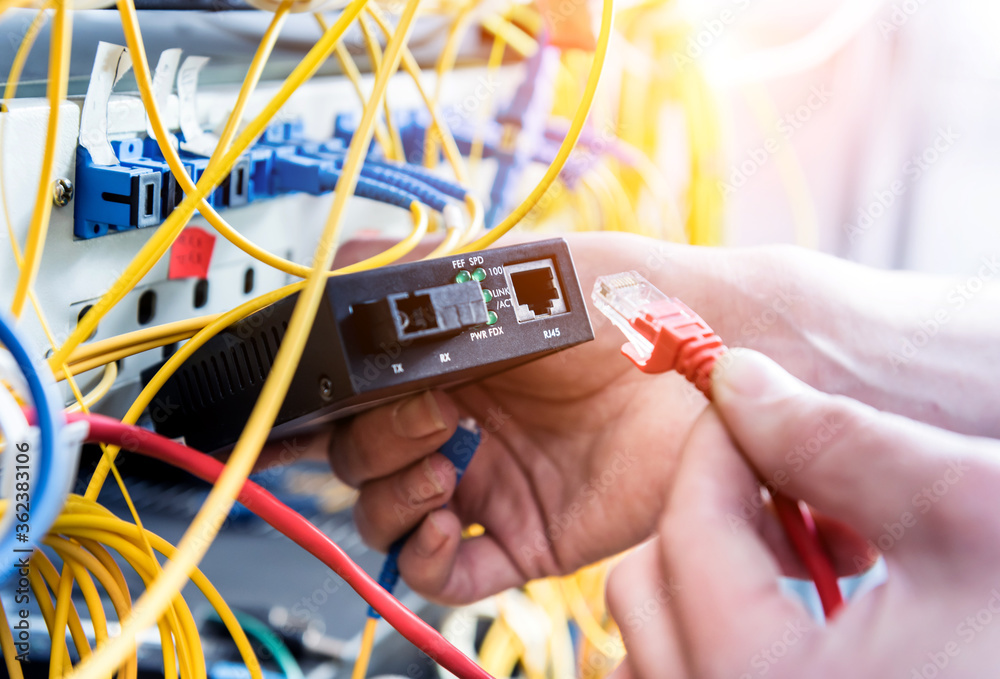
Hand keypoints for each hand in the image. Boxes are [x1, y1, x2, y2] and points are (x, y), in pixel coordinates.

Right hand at [316, 232, 729, 604]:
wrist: (713, 357)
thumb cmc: (627, 302)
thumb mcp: (523, 270)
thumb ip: (432, 277)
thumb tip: (348, 262)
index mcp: (447, 363)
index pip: (357, 398)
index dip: (329, 408)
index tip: (324, 404)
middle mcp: (463, 425)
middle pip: (363, 461)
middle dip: (375, 444)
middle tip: (433, 413)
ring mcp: (492, 484)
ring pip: (391, 519)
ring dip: (389, 501)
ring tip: (443, 468)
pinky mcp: (527, 537)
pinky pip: (448, 574)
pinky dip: (423, 561)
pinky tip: (443, 524)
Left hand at [607, 349, 999, 678]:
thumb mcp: (971, 514)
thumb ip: (834, 441)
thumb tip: (738, 379)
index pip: (686, 523)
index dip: (719, 443)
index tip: (754, 404)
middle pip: (650, 585)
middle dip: (711, 512)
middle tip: (788, 481)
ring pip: (659, 642)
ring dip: (711, 574)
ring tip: (806, 547)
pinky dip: (724, 634)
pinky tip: (809, 610)